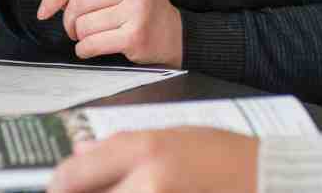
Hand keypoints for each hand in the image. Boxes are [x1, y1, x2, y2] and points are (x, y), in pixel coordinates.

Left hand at [38, 0, 183, 65]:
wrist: (178, 35)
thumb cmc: (144, 11)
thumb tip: (55, 3)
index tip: (44, 10)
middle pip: (78, 3)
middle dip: (68, 21)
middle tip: (75, 29)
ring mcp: (136, 11)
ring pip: (83, 25)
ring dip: (79, 37)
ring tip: (91, 38)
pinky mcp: (134, 36)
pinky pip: (92, 44)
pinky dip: (84, 50)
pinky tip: (91, 49)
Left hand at [48, 128, 256, 192]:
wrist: (264, 180)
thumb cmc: (224, 155)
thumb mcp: (173, 135)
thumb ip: (122, 144)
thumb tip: (81, 151)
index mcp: (143, 150)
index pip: (72, 175)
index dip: (58, 185)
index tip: (57, 187)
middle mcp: (145, 183)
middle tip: (76, 192)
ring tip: (119, 188)